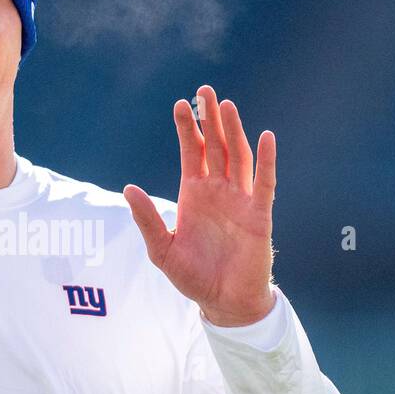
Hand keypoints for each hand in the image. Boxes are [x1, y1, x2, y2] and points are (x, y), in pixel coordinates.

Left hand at [124, 85, 275, 327]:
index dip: (187, 128)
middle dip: (210, 118)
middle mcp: (218, 191)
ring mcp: (240, 200)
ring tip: (227, 105)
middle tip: (205, 90)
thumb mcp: (162, 249)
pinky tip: (265, 137)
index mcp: (194, 194)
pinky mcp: (259, 215)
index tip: (179, 104)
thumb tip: (128, 188)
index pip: (191, 152)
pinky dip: (266, 160)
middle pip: (216, 146)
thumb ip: (148, 219)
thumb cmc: (193, 277)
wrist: (223, 303)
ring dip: (234, 131)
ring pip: (239, 157)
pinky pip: (264, 183)